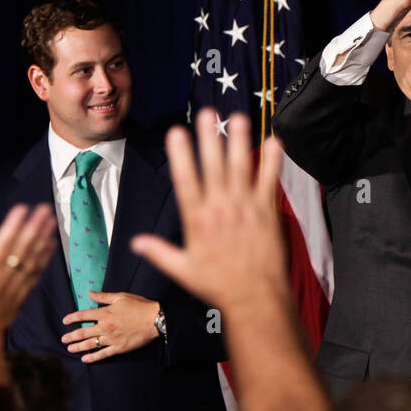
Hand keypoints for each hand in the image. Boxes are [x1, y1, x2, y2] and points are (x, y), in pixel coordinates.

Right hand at [0, 203, 56, 354]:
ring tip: (51, 221)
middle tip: (44, 209)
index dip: (12, 228)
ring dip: (43, 239)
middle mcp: (3, 280)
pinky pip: (37, 273)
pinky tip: (51, 244)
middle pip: (21, 250)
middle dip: (33, 228)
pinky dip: (45, 258)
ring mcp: (16, 286)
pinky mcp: (24, 293)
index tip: (21, 209)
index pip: (1, 247)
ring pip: (32, 259)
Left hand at [62, 291, 159, 362]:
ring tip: (70, 349)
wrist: (156, 320)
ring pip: (90, 344)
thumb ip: (104, 297)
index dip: (72, 318)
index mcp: (106, 313)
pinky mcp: (119, 348)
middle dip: (71, 336)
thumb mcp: (122, 297)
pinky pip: (103, 354)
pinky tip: (85, 359)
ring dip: (78, 347)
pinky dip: (93, 357)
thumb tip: (90, 293)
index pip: (84, 315)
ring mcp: (112, 339)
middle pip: (83, 332)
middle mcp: (106, 327)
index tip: (65, 321)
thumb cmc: (140, 306)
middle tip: (64, 339)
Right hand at [130, 109, 287, 312]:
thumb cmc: (218, 285)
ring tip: (239, 118)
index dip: (181, 156)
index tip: (176, 133)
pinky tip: (275, 141)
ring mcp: (246, 210)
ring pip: (242, 169)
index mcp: (198, 221)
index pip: (186, 182)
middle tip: (207, 113)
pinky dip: (272, 162)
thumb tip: (135, 242)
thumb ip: (159, 252)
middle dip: (210, 139)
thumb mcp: (183, 270)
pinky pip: (269, 182)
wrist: (255, 297)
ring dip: (240, 142)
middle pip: (214, 168)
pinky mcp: (267, 213)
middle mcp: (221, 211)